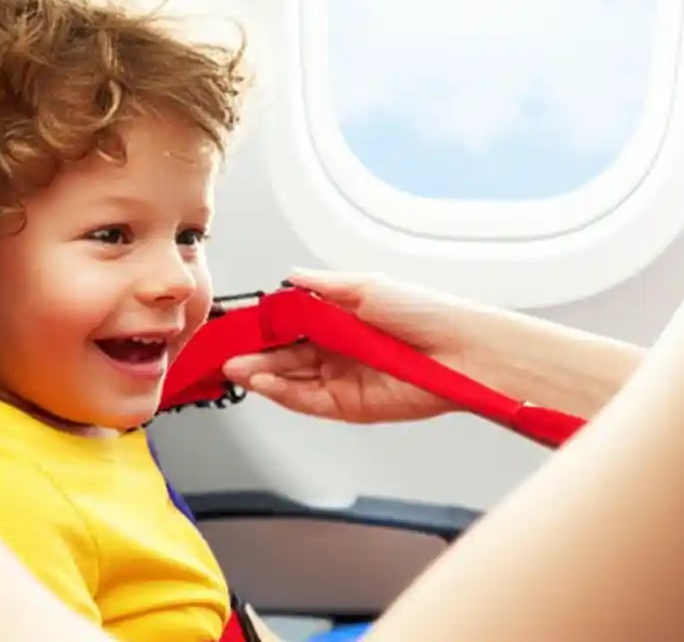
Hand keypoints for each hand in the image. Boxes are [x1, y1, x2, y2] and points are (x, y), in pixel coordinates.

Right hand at [223, 269, 484, 423]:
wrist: (461, 351)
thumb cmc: (425, 313)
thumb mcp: (366, 286)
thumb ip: (321, 287)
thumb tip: (290, 277)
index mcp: (339, 319)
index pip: (287, 324)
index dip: (259, 325)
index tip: (232, 325)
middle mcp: (336, 350)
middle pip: (282, 354)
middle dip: (251, 354)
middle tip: (222, 352)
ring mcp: (341, 379)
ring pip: (289, 379)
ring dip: (260, 374)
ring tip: (234, 367)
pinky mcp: (349, 405)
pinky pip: (307, 400)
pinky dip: (281, 392)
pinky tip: (263, 381)